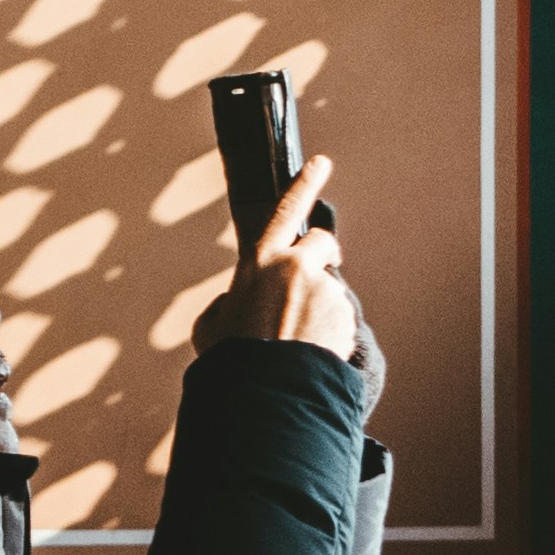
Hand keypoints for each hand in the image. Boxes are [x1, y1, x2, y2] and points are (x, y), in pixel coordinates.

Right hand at [195, 156, 364, 364]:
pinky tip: (310, 354)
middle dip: (320, 257)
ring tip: (297, 343)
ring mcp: (324, 291)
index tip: (321, 163)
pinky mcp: (345, 315)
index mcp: (261, 262)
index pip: (287, 210)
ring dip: (319, 309)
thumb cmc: (233, 360)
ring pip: (329, 290)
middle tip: (309, 283)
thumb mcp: (210, 327)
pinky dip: (330, 333)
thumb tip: (234, 305)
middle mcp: (296, 267)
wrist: (268, 390)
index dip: (305, 183)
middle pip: (321, 243)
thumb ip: (225, 305)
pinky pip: (341, 319)